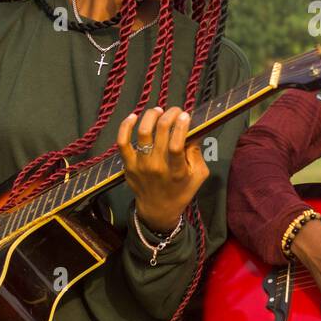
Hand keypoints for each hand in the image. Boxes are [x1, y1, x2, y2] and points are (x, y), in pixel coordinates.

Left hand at [117, 106, 208, 234]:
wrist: (158, 210)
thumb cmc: (182, 191)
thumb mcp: (198, 175)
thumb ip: (197, 153)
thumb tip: (194, 129)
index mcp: (176, 171)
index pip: (176, 144)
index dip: (180, 126)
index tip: (185, 115)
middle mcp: (157, 167)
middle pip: (161, 133)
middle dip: (170, 115)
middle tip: (176, 110)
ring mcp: (140, 165)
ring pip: (143, 133)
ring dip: (151, 116)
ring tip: (158, 111)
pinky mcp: (128, 165)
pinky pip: (122, 142)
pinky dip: (126, 127)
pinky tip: (133, 116)